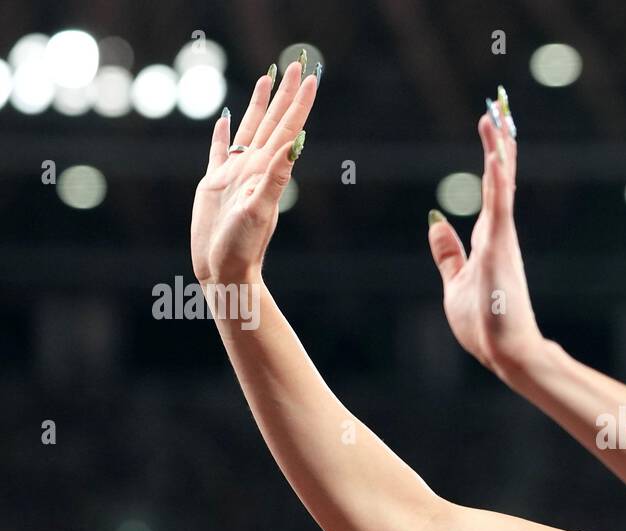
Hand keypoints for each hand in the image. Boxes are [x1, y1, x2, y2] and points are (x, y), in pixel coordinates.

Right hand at [190, 58, 318, 286]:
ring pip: (249, 129)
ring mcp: (235, 174)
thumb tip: (296, 144)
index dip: (299, 101)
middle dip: (284, 93)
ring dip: (258, 104)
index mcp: (267, 170)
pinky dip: (224, 133)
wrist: (223, 271)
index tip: (310, 76)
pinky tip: (226, 119)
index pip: (288, 128)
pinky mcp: (214, 184)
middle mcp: (255, 168)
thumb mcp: (259, 210)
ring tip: (267, 78)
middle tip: (294, 64)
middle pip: (272, 121)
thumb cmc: (242, 246)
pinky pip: (220, 151)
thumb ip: (276, 177)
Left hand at [427, 89, 543, 377]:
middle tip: (500, 105)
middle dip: (500, 141)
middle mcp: (500, 233)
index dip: (492, 155)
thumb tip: (436, 223)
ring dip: (498, 150)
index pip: (491, 189)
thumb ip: (448, 253)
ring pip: (501, 185)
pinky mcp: (502, 250)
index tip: (493, 124)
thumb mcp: (456, 283)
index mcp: (490, 239)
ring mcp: (503, 240)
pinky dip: (497, 181)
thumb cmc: (484, 325)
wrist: (506, 353)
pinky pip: (499, 208)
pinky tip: (495, 155)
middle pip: (500, 178)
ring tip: (497, 116)